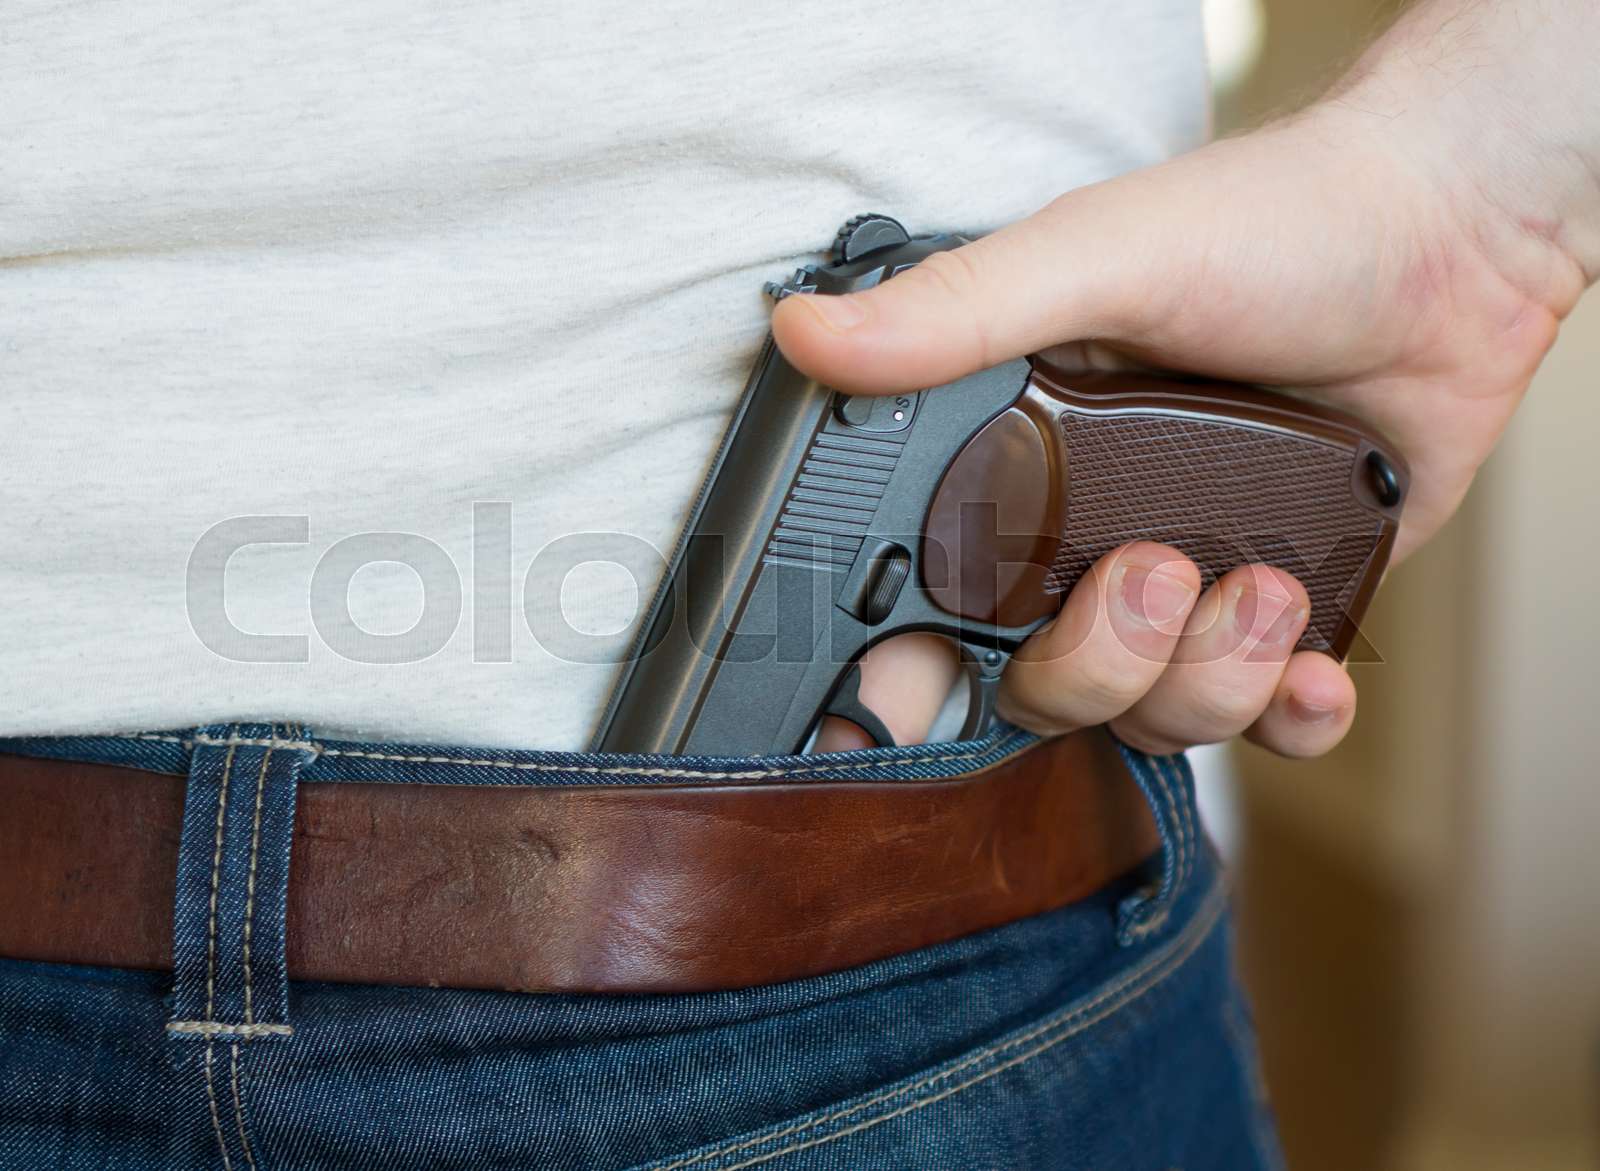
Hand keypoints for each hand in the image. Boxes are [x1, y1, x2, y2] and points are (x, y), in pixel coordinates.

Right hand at [775, 2, 1596, 756]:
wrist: (1450, 239)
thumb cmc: (1269, 226)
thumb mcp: (1095, 258)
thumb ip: (958, 314)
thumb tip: (809, 336)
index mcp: (1017, 472)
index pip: (927, 611)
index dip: (904, 681)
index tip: (904, 710)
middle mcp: (1088, 542)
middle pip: (1046, 693)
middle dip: (1103, 664)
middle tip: (1158, 574)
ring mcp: (1189, 585)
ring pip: (1156, 717)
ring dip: (1211, 681)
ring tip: (1267, 588)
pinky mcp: (1286, 609)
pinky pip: (1269, 724)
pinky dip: (1293, 721)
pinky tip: (1310, 670)